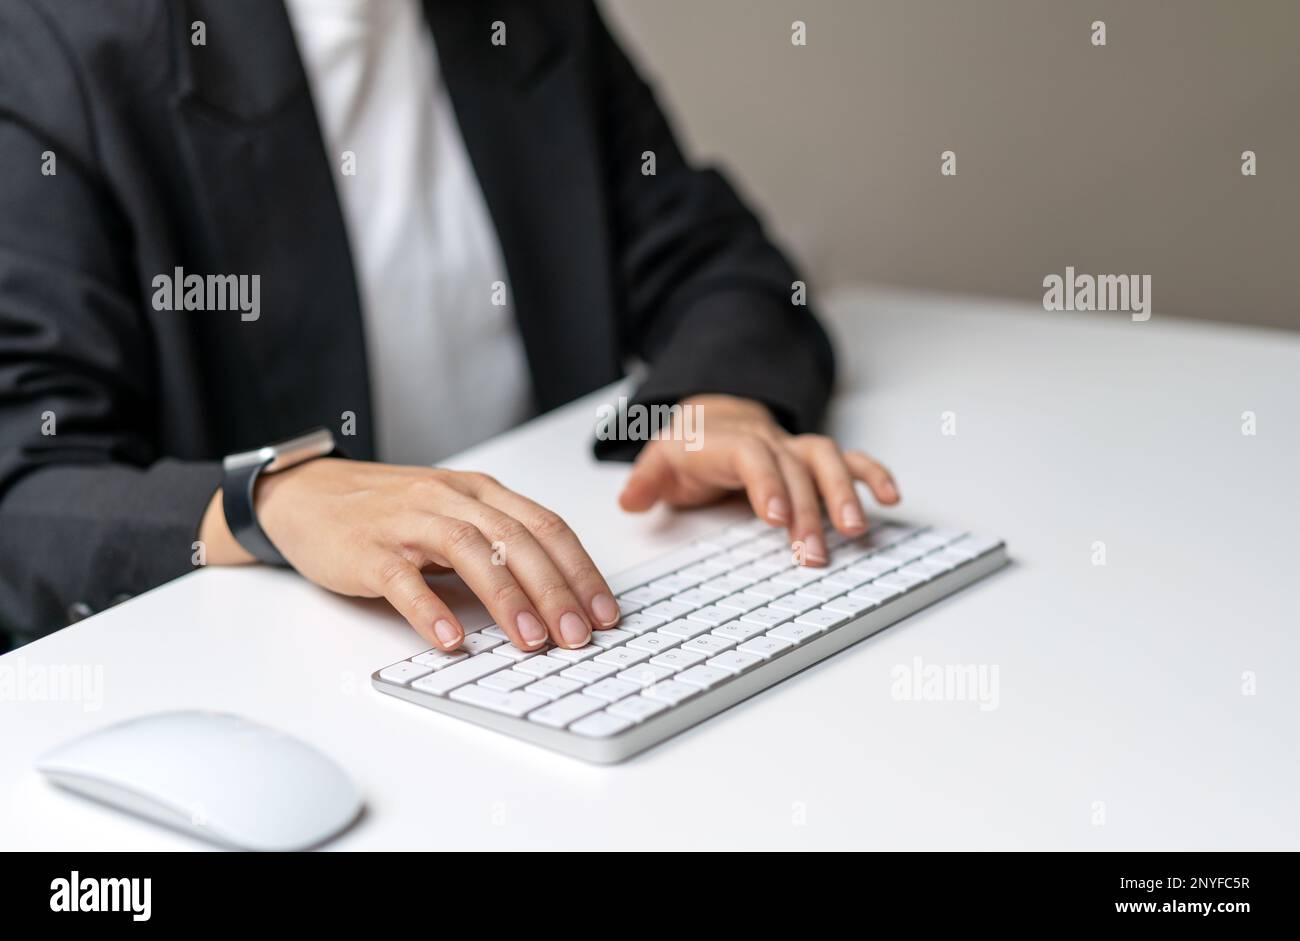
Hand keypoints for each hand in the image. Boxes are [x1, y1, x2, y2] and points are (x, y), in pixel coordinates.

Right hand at [199, 460, 619, 651]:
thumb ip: (500, 543)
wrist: (307, 495)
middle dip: (556, 591)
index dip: (581, 570)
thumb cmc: (389, 511)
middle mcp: (451, 500)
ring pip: (471, 553)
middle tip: (579, 636)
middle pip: (517, 540)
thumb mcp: (454, 514)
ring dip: (507, 599)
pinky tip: (452, 641)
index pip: (546, 527)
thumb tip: (559, 597)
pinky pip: (404, 580)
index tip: (607, 613)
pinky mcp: (368, 550)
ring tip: (532, 641)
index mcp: (481, 492)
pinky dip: (431, 610)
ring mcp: (408, 522)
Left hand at [618, 394, 899, 564]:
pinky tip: (891, 498)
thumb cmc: (688, 450)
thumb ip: (645, 482)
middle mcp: (766, 440)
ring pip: (825, 460)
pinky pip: (847, 459)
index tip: (776, 519)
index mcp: (726, 441)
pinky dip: (871, 474)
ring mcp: (793, 447)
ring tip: (856, 532)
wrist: (712, 418)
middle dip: (807, 511)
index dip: (767, 483)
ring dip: (844, 493)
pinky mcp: (811, 458)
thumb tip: (630, 500)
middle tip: (813, 555)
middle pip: (793, 468)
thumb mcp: (658, 461)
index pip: (751, 455)